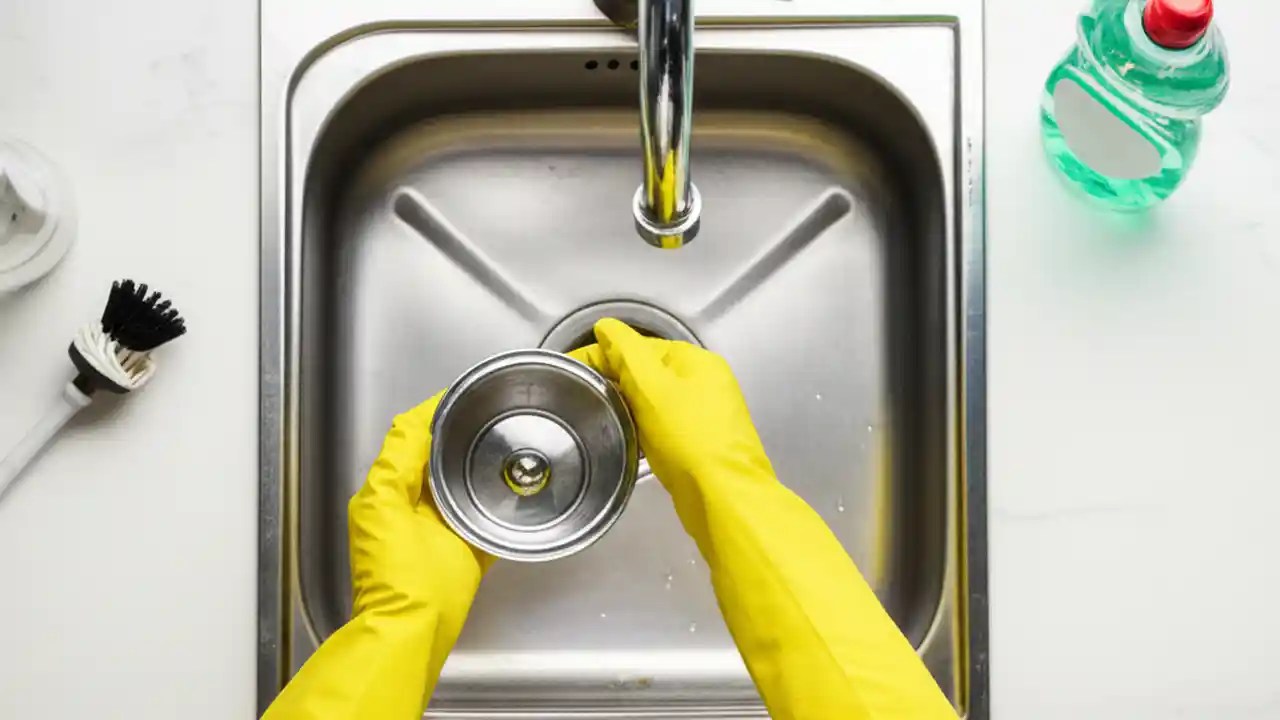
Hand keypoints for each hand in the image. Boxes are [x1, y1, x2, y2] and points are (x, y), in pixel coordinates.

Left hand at [347, 392, 493, 620]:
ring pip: (460, 485)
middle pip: (437, 458)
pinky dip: (493, 504)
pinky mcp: (460, 553)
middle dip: (462, 436)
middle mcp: (408, 509)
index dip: (435, 413)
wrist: (415, 633)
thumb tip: (418, 421)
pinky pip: (480, 519)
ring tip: (504, 447)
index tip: (464, 396)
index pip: (410, 437)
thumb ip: (399, 460)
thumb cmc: (401, 579)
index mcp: (386, 493)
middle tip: (491, 419)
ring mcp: (435, 531)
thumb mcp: (387, 504)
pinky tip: (511, 493)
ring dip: (479, 467)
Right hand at [570, 318, 775, 499]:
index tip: (570, 374)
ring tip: (600, 422)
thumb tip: (606, 328)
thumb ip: (625, 352)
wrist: (724, 497)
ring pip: (653, 400)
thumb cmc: (689, 440)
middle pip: (646, 372)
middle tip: (581, 401)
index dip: (600, 356)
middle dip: (613, 382)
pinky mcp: (701, 442)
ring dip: (627, 408)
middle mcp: (705, 381)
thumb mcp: (651, 387)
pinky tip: (628, 442)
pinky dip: (643, 430)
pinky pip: (663, 426)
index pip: (637, 346)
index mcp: (694, 361)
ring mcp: (706, 413)